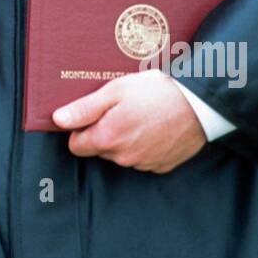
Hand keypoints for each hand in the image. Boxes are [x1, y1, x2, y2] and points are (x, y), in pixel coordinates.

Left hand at [52, 71, 207, 173]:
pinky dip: (144, 145)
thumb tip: (58, 120)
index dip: (81, 129)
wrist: (199, 104)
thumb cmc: (156, 92)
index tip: (93, 114)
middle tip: (120, 109)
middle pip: (99, 149)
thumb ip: (84, 109)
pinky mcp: (162, 166)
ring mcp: (144, 164)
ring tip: (141, 115)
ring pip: (122, 154)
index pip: (76, 146)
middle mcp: (124, 158)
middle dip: (104, 132)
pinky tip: (154, 127)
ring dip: (125, 139)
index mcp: (108, 139)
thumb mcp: (115, 91)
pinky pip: (143, 158)